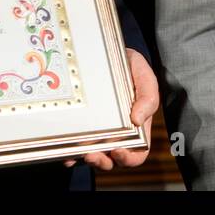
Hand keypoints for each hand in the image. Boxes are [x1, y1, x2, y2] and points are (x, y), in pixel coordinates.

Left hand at [65, 48, 158, 171]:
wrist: (107, 53)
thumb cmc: (131, 68)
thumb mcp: (144, 77)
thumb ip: (148, 97)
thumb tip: (138, 120)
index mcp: (137, 128)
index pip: (137, 153)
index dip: (128, 158)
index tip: (118, 150)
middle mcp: (118, 134)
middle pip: (112, 160)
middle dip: (103, 162)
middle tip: (93, 154)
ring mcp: (98, 133)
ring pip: (93, 157)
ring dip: (87, 160)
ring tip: (82, 152)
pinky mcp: (81, 128)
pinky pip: (74, 148)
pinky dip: (70, 155)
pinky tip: (66, 153)